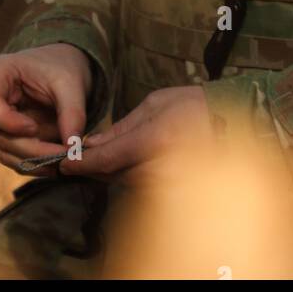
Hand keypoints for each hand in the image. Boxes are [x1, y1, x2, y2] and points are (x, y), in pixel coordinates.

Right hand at [0, 43, 91, 173]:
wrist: (63, 69)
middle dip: (31, 149)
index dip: (7, 121)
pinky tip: (55, 165)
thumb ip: (72, 113)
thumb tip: (72, 148)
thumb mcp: (71, 84)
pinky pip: (13, 156)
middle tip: (63, 155)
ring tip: (63, 162)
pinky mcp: (3, 135)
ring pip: (4, 151)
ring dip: (34, 161)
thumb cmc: (63, 67)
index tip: (35, 128)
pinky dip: (33, 163)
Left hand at [61, 86, 211, 184]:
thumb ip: (120, 128)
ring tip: (106, 156)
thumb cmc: (191, 105)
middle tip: (79, 158)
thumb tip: (92, 144)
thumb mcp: (152, 105)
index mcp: (151, 141)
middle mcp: (158, 165)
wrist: (227, 118)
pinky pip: (142, 183)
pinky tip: (131, 162)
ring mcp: (167, 180)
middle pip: (112, 174)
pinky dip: (131, 174)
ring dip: (112, 171)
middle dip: (94, 167)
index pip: (105, 160)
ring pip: (125, 181)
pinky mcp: (173, 186)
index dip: (82, 163)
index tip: (65, 164)